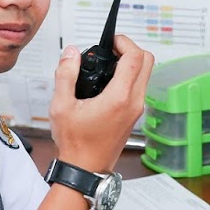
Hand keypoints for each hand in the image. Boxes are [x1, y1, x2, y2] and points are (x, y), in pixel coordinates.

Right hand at [48, 35, 153, 173]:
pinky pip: (140, 87)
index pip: (135, 57)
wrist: (86, 168)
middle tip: (111, 49)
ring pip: (146, 74)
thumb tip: (72, 54)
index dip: (124, 42)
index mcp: (119, 98)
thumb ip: (65, 75)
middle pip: (148, 61)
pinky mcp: (135, 115)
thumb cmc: (75, 143)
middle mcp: (134, 102)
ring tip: (107, 64)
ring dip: (131, 62)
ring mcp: (137, 109)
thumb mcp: (61, 106)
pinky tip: (109, 80)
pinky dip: (130, 76)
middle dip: (131, 49)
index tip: (110, 41)